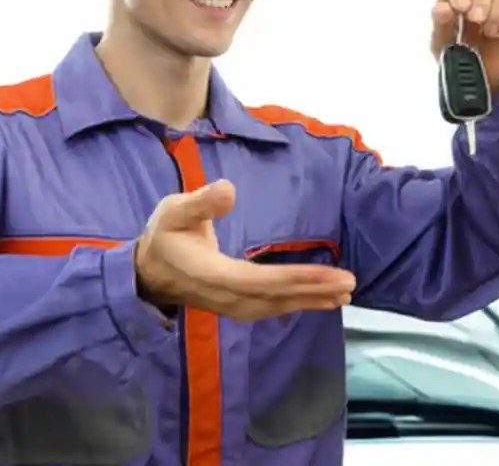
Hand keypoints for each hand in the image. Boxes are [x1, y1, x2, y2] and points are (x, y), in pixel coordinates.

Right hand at [133, 180, 355, 320]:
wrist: (149, 271)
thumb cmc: (165, 235)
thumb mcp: (174, 211)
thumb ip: (201, 202)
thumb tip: (229, 190)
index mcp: (211, 274)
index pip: (258, 280)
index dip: (294, 279)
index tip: (327, 275)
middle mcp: (225, 296)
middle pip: (274, 297)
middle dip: (313, 290)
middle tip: (349, 282)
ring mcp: (232, 305)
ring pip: (276, 306)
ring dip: (311, 300)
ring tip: (344, 293)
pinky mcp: (238, 305)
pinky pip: (272, 308)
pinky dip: (298, 304)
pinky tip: (322, 301)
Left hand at [430, 0, 498, 93]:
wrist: (484, 76)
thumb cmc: (459, 56)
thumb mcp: (444, 46)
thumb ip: (441, 26)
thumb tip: (441, 9)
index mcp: (450, 0)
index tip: (461, 7)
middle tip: (478, 19)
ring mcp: (496, 0)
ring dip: (496, 11)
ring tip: (490, 33)